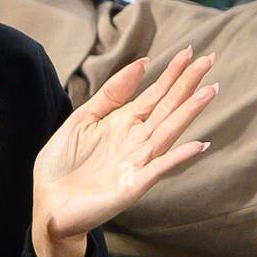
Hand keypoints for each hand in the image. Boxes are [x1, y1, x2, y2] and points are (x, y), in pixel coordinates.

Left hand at [31, 47, 216, 256]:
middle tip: (210, 59)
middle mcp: (135, 141)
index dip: (171, 74)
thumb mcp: (81, 120)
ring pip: (169, 132)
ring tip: (210, 90)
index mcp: (121, 124)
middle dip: (187, 84)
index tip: (191, 52)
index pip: (154, 95)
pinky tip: (198, 144)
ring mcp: (137, 162)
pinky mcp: (133, 185)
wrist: (47, 205)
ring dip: (189, 112)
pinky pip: (159, 168)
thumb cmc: (61, 164)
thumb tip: (141, 63)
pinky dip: (179, 157)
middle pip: (167, 108)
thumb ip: (110, 94)